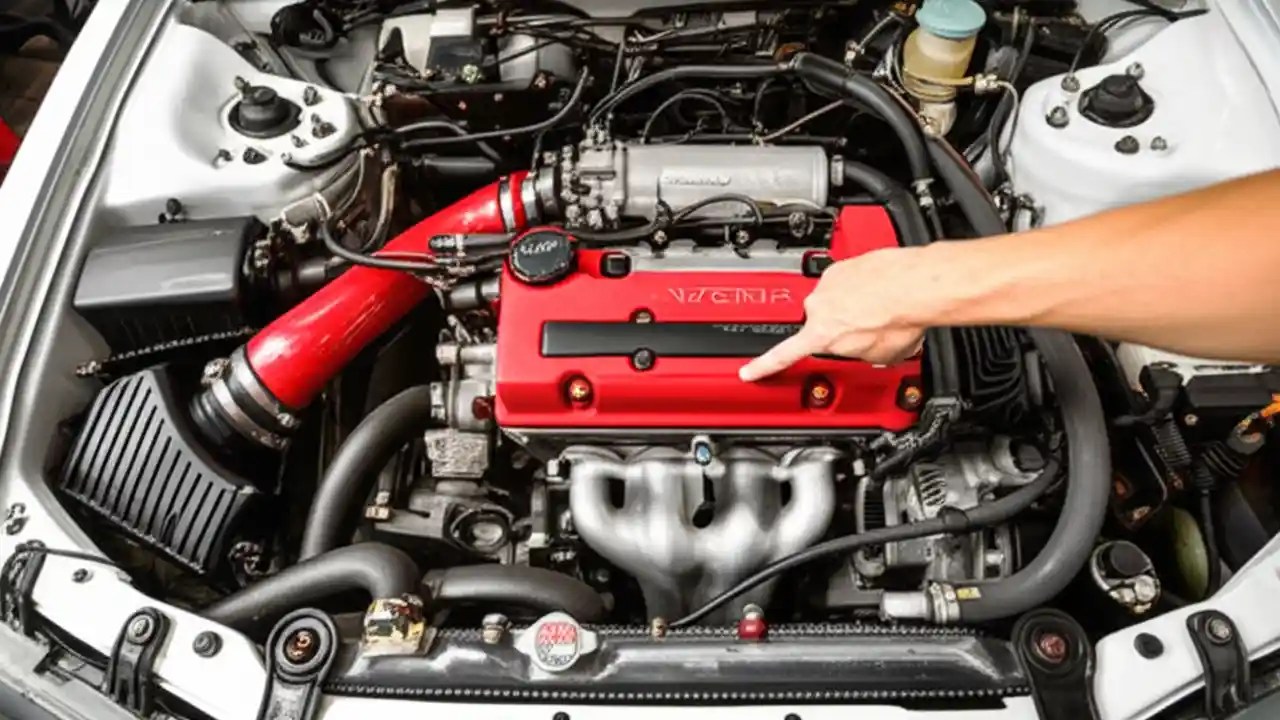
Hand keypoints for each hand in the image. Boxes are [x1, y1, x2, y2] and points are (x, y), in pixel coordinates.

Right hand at [739, 248, 933, 381]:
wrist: (916, 285)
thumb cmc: (898, 319)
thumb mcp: (880, 356)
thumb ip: (862, 355)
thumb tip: (870, 351)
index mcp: (820, 335)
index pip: (784, 355)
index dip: (763, 366)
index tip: (747, 372)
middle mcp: (818, 306)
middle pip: (821, 323)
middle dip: (841, 328)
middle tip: (868, 333)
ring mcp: (831, 281)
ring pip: (838, 300)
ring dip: (855, 306)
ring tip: (882, 312)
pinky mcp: (846, 264)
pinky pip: (851, 280)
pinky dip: (865, 286)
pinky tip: (884, 293)